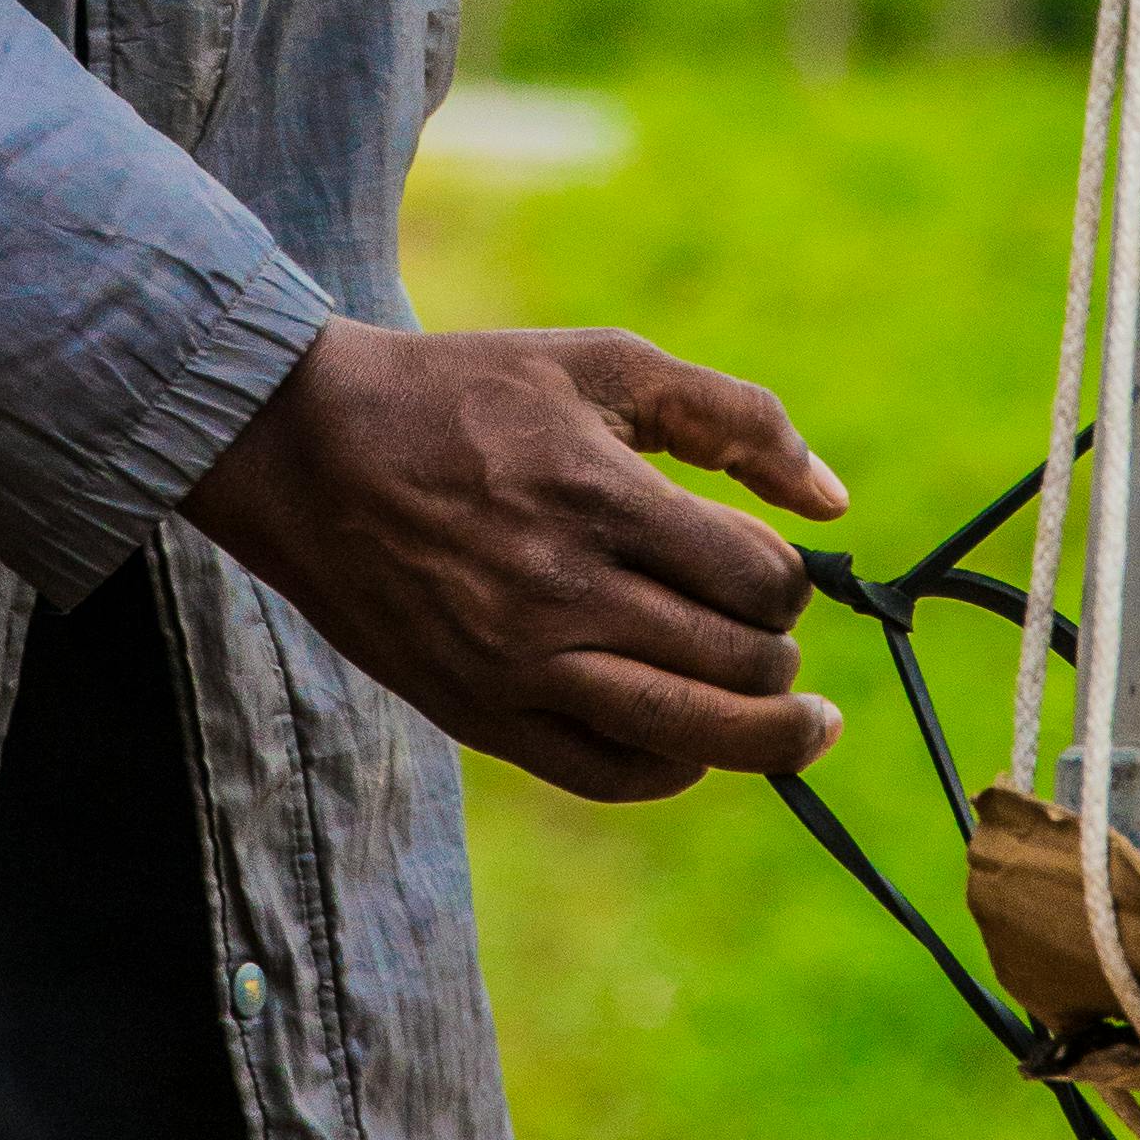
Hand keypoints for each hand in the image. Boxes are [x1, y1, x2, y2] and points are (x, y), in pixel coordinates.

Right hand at [186, 320, 847, 801]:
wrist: (306, 451)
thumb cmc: (464, 394)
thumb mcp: (602, 363)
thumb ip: (734, 417)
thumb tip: (833, 504)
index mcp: (601, 497)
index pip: (757, 580)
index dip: (786, 579)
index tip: (764, 565)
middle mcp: (564, 593)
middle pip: (738, 664)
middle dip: (779, 652)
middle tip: (768, 631)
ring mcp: (519, 666)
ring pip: (688, 737)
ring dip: (767, 736)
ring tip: (806, 726)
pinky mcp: (480, 714)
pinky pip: (606, 776)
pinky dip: (672, 768)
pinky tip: (696, 744)